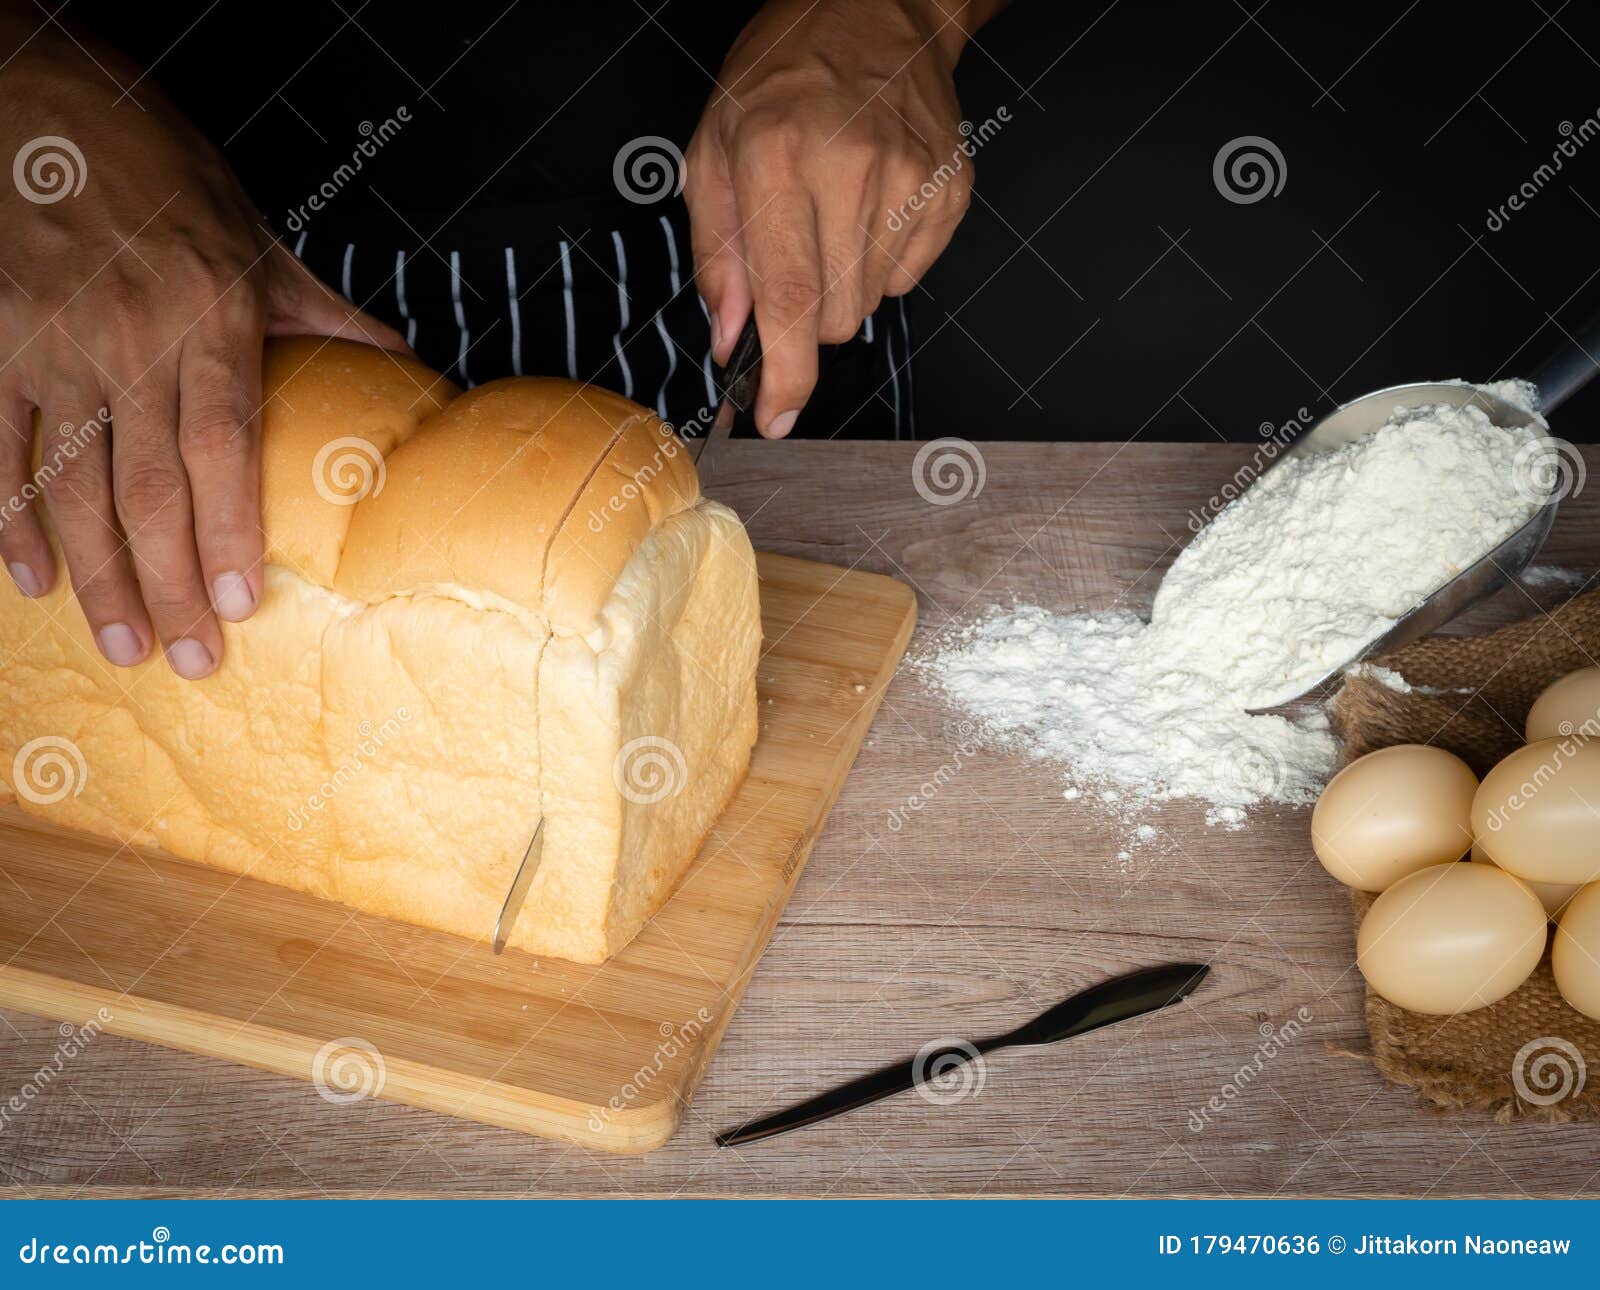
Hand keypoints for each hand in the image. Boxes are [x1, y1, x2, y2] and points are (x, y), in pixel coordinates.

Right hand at [0, 27, 405, 678]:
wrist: (37, 91)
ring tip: (120, 642)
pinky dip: (8, 517)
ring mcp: (48, 343)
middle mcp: (127, 338)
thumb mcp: (254, 232)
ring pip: (72, 484)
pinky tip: (31, 579)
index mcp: (207, 315)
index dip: (229, 531)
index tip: (240, 603)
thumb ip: (320, 313)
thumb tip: (401, 361)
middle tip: (184, 658)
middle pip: (150, 487)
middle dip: (168, 583)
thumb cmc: (155, 163)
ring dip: (96, 574)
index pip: (221, 447)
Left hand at [687, 0, 996, 435]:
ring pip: (870, 303)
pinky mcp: (951, 190)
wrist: (876, 10)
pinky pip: (909, 278)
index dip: (783, 376)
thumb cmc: (782, 76)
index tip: (776, 418)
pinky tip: (870, 208)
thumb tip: (731, 340)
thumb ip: (718, 252)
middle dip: (802, 313)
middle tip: (793, 253)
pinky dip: (882, 262)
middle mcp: (850, 168)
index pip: (786, 299)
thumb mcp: (713, 149)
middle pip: (830, 316)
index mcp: (776, 157)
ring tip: (832, 216)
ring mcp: (911, 179)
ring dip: (843, 284)